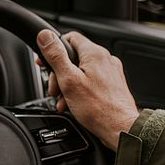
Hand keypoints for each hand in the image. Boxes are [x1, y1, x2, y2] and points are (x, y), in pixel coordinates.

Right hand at [36, 30, 139, 150]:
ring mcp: (110, 73)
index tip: (44, 61)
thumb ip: (56, 56)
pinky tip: (73, 104)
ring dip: (67, 85)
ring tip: (63, 100)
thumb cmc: (98, 108)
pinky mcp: (112, 85)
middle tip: (54, 88)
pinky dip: (79, 91)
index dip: (53, 48)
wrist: (120, 128)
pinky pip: (90, 82)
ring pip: (80, 72)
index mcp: (94, 54)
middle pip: (73, 58)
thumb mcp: (69, 80)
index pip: (70, 38)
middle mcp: (105, 59)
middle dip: (59, 74)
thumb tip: (45, 36)